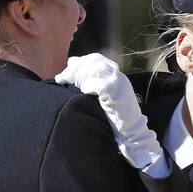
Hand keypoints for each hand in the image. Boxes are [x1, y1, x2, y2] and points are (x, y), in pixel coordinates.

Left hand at [55, 54, 162, 171]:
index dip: (78, 62)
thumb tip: (71, 62)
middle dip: (74, 69)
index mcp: (115, 74)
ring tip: (71, 86)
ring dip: (79, 76)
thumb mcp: (102, 93)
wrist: (130, 133)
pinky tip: (83, 93)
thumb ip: (90, 79)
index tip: (65, 71)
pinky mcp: (118, 96)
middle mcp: (118, 77)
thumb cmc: (113, 116)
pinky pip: (101, 85)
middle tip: (62, 79)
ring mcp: (120, 85)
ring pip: (96, 70)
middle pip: (93, 62)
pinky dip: (89, 86)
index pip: (95, 58)